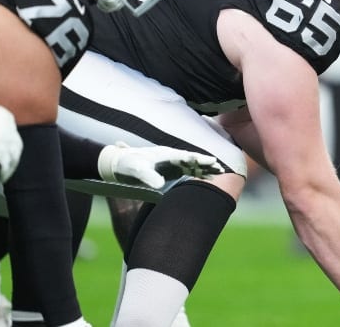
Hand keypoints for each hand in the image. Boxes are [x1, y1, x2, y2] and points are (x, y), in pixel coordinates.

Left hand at [98, 142, 221, 188]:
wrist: (118, 163)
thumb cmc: (126, 164)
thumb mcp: (136, 170)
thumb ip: (148, 176)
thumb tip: (160, 184)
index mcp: (165, 154)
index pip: (187, 156)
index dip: (199, 159)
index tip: (212, 162)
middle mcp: (171, 158)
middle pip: (193, 160)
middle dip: (207, 164)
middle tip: (221, 168)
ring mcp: (172, 166)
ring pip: (193, 167)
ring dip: (205, 170)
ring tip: (220, 174)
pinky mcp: (171, 173)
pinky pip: (188, 173)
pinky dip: (198, 176)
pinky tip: (207, 179)